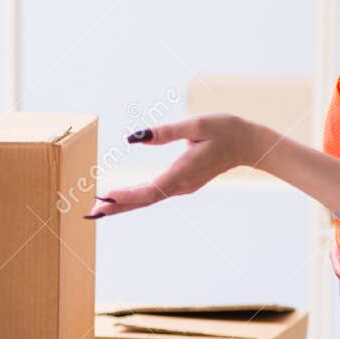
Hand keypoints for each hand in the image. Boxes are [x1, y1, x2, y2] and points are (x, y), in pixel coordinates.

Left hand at [86, 113, 267, 217]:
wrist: (249, 143)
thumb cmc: (224, 129)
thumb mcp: (195, 124)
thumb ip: (165, 132)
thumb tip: (134, 137)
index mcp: (182, 173)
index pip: (148, 190)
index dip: (125, 196)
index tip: (103, 198)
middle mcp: (181, 185)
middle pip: (143, 201)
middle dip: (116, 207)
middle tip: (90, 214)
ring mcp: (182, 186)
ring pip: (147, 199)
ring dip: (122, 204)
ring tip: (98, 209)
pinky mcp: (183, 183)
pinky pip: (154, 194)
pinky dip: (135, 198)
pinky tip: (121, 198)